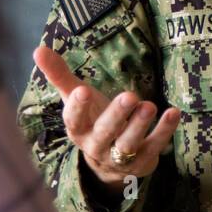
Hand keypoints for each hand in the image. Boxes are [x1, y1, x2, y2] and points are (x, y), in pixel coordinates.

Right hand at [33, 46, 179, 194]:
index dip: (77, 108)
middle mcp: (96, 146)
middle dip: (116, 116)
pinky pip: (154, 147)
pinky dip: (164, 131)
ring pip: (128, 143)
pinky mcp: (141, 162)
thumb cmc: (92, 119)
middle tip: (130, 96)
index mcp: (79, 130)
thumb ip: (60, 75)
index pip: (74, 121)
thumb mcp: (76, 98)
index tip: (82, 90)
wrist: (109, 162)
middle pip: (104, 132)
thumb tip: (37, 49)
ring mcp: (119, 157)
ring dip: (139, 125)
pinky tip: (173, 112)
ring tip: (149, 105)